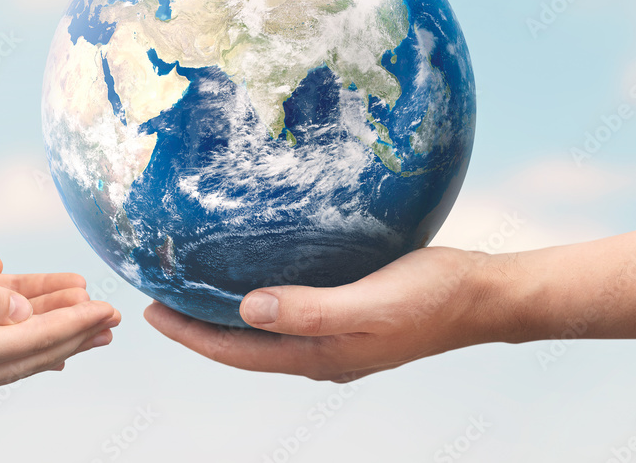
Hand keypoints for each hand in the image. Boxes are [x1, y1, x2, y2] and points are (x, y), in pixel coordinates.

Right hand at [0, 259, 120, 399]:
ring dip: (57, 339)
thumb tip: (23, 314)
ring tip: (95, 330)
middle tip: (116, 321)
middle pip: (36, 351)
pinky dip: (26, 346)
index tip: (110, 308)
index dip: (76, 322)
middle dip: (77, 334)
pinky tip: (49, 350)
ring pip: (19, 353)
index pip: (38, 339)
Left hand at [145, 247, 518, 381]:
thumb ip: (311, 309)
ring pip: (263, 333)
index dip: (191, 336)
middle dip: (197, 329)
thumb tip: (246, 310)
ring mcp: (335, 339)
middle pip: (243, 347)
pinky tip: (253, 279)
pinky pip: (288, 314)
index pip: (238, 352)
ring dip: (224, 316)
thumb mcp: (372, 302)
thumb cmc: (433, 295)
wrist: (484, 296)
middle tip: (157, 302)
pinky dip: (258, 303)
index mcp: (320, 356)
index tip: (151, 313)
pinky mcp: (348, 318)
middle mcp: (321, 354)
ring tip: (192, 291)